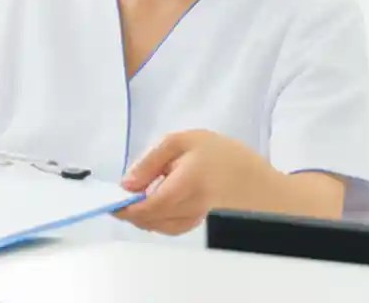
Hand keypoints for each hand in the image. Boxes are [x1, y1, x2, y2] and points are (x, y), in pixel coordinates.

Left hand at [114, 129, 276, 235]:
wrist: (257, 179)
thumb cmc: (222, 156)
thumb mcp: (183, 141)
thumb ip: (151, 161)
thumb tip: (127, 184)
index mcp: (186, 183)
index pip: (148, 207)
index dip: (125, 208)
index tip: (111, 203)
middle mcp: (191, 207)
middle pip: (150, 220)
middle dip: (131, 211)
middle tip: (120, 198)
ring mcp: (196, 219)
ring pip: (158, 226)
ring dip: (142, 215)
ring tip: (137, 198)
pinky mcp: (198, 224)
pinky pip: (170, 227)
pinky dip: (156, 219)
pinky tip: (154, 205)